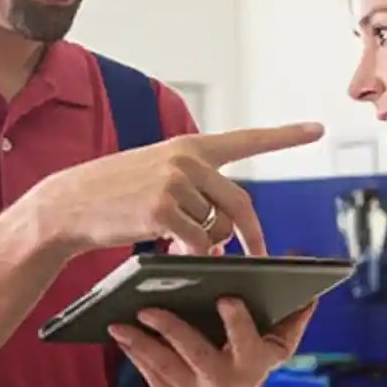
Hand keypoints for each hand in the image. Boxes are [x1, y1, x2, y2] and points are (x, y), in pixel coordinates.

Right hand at [22, 123, 323, 256]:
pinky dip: (190, 254)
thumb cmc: (115, 195)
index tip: (316, 129)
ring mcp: (175, 182)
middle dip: (252, 236)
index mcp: (189, 146)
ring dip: (203, 245)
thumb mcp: (157, 180)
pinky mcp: (163, 208)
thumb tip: (221, 241)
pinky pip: (197, 243)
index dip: (284, 136)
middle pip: (240, 203)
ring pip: (215, 228)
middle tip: (259, 257)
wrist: (70, 203)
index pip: (245, 139)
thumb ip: (195, 196)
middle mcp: (186, 158)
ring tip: (173, 241)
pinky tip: (167, 247)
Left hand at [110, 298, 317, 386]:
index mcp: (255, 362)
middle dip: (174, 331)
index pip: (248, 341)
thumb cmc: (248, 360)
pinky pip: (150, 376)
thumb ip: (290, 319)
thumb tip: (311, 292)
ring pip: (166, 368)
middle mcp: (227, 382)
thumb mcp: (272, 345)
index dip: (238, 323)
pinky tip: (119, 334)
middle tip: (149, 308)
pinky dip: (134, 354)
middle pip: (198, 355)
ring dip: (141, 345)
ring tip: (120, 323)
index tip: (225, 298)